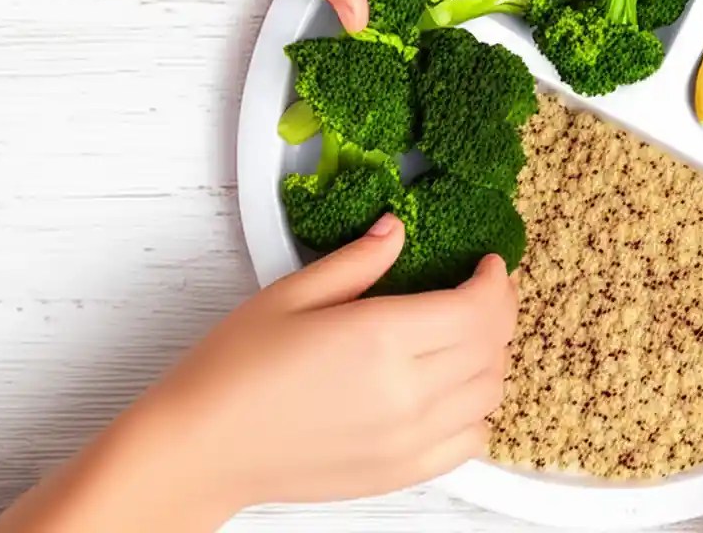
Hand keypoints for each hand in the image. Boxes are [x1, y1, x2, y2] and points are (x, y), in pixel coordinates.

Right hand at [0, 215, 515, 531]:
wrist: (202, 449)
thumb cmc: (233, 372)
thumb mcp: (290, 294)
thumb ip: (357, 260)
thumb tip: (396, 230)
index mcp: (380, 338)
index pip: (477, 307)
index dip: (495, 280)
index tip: (490, 264)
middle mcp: (406, 392)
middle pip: (491, 347)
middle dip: (500, 310)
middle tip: (485, 291)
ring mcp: (408, 439)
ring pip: (490, 392)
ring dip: (493, 358)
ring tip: (471, 335)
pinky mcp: (401, 472)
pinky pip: (471, 441)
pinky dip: (478, 410)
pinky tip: (457, 389)